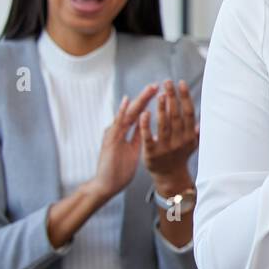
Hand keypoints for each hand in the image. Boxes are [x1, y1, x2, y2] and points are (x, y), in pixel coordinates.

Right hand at [88, 84, 159, 200]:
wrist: (106, 184)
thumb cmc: (120, 168)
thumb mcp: (134, 150)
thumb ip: (139, 137)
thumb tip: (148, 127)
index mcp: (126, 133)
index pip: (140, 114)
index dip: (150, 104)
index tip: (162, 93)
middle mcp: (118, 130)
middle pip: (134, 110)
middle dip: (146, 97)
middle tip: (157, 85)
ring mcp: (113, 134)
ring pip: (127, 113)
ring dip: (138, 101)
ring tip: (148, 89)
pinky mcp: (109, 141)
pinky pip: (117, 125)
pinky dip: (122, 112)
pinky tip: (127, 103)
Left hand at [142, 79, 197, 192]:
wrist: (170, 177)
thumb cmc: (180, 157)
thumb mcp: (192, 144)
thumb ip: (196, 131)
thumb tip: (202, 120)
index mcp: (189, 136)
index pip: (188, 113)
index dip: (185, 97)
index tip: (181, 83)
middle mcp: (179, 141)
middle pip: (176, 115)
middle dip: (172, 97)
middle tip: (167, 82)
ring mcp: (165, 148)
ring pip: (164, 124)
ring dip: (162, 108)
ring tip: (160, 94)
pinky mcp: (151, 154)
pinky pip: (148, 138)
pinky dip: (146, 125)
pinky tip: (144, 113)